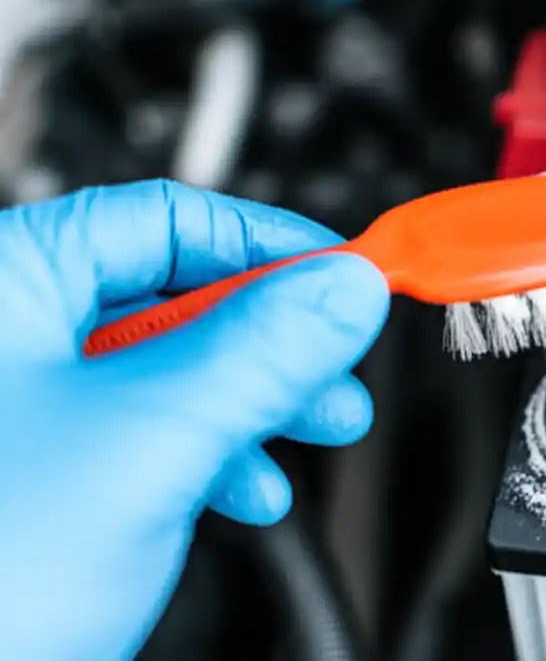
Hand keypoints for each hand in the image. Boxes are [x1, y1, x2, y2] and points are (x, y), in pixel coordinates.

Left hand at [0, 181, 388, 659]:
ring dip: (257, 401)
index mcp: (12, 283)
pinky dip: (212, 456)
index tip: (348, 277)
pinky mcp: (41, 478)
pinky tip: (250, 491)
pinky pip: (144, 437)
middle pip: (178, 296)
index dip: (273, 244)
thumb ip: (264, 349)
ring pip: (170, 372)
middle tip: (344, 364)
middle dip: (279, 336)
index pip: (170, 218)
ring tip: (322, 429)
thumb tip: (345, 289)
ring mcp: (26, 410)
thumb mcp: (153, 435)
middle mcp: (13, 336)